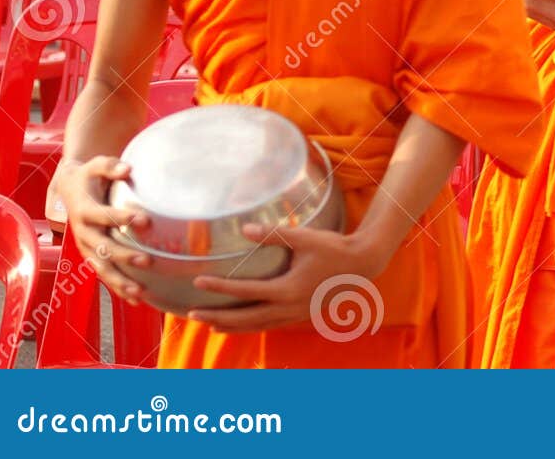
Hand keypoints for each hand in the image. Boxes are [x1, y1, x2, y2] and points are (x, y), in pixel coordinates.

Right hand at [56, 155, 154, 305]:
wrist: (70, 188)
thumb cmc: (90, 176)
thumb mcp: (96, 165)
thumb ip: (110, 166)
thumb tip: (127, 169)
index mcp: (84, 210)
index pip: (102, 215)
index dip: (121, 218)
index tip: (144, 221)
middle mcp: (83, 232)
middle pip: (102, 247)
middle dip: (124, 255)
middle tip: (148, 261)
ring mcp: (86, 247)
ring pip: (101, 268)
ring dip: (120, 281)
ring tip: (141, 292)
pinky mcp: (91, 255)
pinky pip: (104, 274)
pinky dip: (118, 287)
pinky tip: (137, 299)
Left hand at [186, 223, 388, 332]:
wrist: (362, 265)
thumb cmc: (333, 247)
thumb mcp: (304, 237)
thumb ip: (274, 235)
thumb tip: (245, 229)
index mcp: (287, 289)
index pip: (245, 291)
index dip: (220, 288)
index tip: (198, 283)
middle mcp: (288, 307)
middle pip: (245, 319)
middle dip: (217, 317)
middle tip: (192, 315)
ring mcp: (295, 314)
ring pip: (256, 326)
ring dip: (232, 326)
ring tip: (210, 325)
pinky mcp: (301, 315)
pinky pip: (270, 325)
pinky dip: (251, 326)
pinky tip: (242, 324)